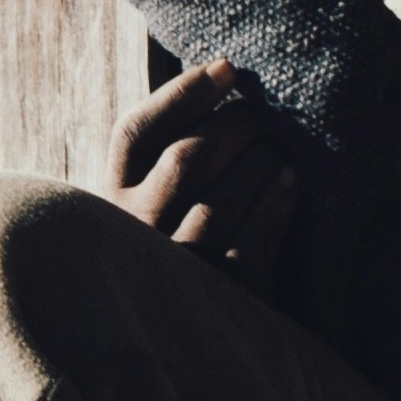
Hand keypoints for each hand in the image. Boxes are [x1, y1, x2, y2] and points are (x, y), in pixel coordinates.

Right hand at [103, 62, 296, 280]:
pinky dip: (275, 201)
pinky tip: (290, 177)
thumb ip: (169, 148)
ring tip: (278, 145)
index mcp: (110, 201)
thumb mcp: (154, 198)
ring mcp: (173, 272)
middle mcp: (134, 237)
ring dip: (259, 161)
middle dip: (235, 126)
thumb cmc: (179, 240)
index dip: (183, 93)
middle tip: (263, 114)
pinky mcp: (216, 301)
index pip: (135, 132)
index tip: (228, 67)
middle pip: (186, 161)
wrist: (188, 333)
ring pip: (221, 200)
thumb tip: (224, 71)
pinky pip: (252, 240)